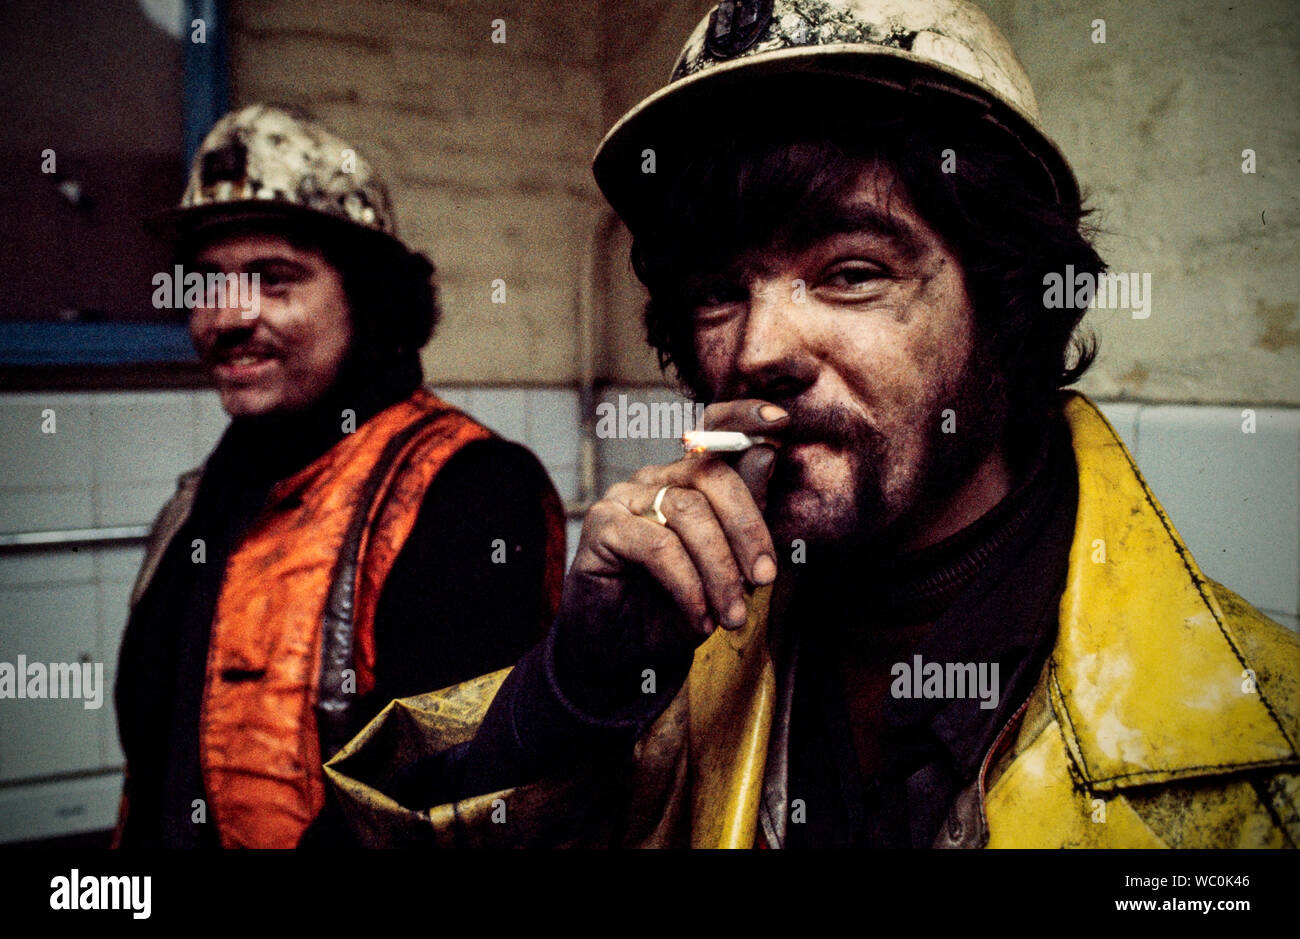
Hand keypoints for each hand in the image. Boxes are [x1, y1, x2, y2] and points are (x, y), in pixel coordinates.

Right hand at [552, 400, 788, 708]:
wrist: (622, 656)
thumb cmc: (675, 609)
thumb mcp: (726, 567)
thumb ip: (745, 515)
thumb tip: (768, 452)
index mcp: (686, 480)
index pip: (712, 432)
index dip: (743, 418)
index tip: (781, 421)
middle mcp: (653, 479)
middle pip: (710, 476)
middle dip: (748, 529)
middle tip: (764, 580)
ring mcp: (623, 499)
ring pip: (688, 512)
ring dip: (720, 570)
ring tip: (731, 616)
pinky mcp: (601, 528)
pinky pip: (659, 546)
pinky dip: (688, 585)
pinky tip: (698, 618)